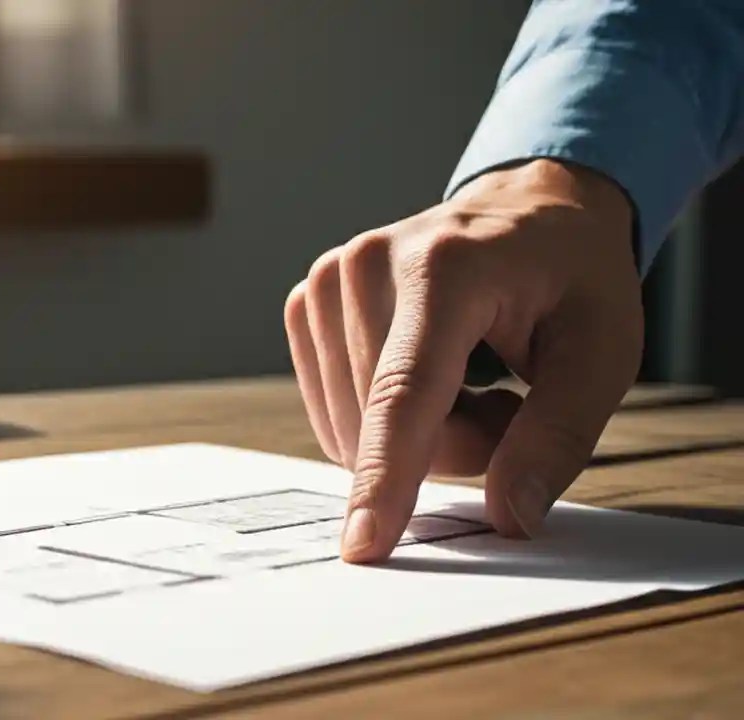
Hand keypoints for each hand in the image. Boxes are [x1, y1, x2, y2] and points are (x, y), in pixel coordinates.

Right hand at [284, 159, 642, 562]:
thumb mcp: (604, 353)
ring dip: (420, 435)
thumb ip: (557, 437)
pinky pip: (334, 408)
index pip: (404, 392)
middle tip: (507, 405)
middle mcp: (370, 264)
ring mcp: (328, 278)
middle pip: (384, 423)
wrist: (529, 210)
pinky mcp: (306, 299)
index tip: (363, 544)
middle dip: (452, 447)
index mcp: (446, 267)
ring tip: (472, 382)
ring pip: (353, 426)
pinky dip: (383, 417)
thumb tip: (509, 518)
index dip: (385, 476)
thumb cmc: (572, 278)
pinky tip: (429, 374)